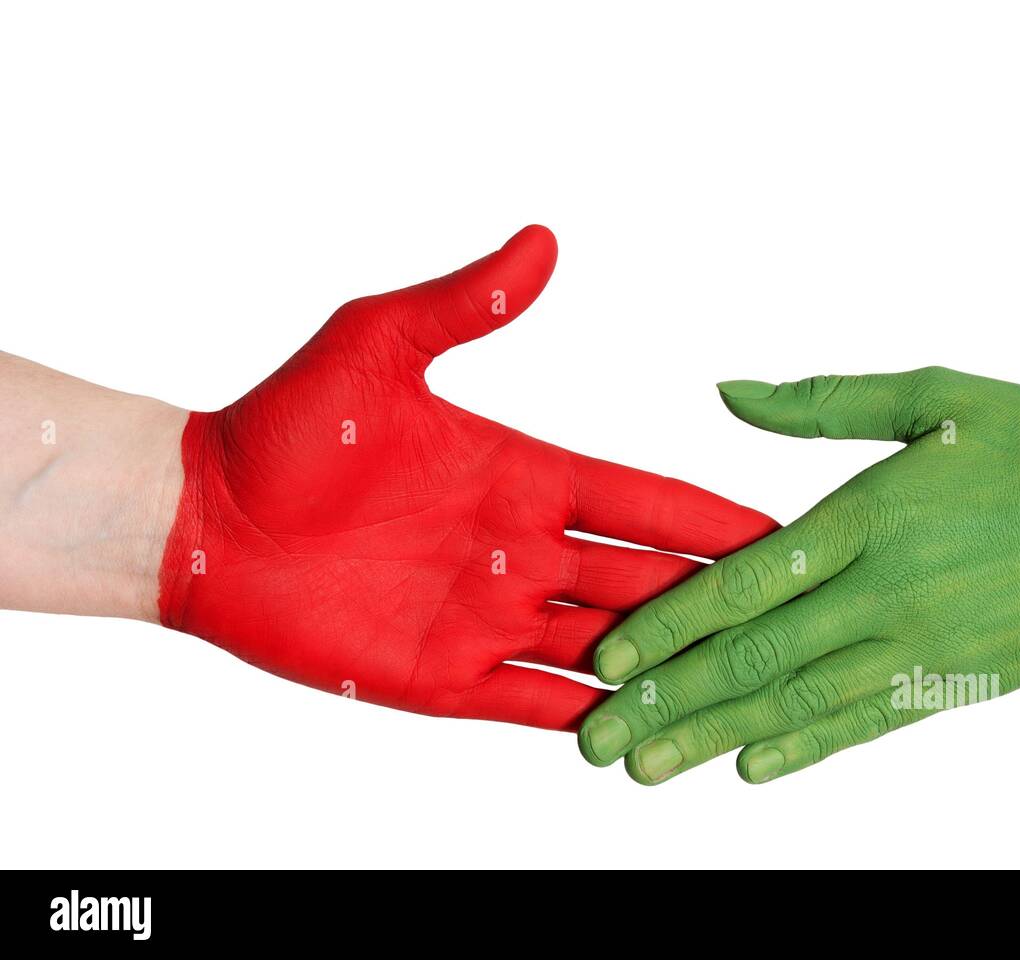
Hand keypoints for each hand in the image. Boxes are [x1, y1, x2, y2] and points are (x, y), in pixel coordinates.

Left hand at [158, 226, 774, 730]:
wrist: (206, 518)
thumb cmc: (287, 426)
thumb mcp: (377, 342)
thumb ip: (464, 302)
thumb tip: (542, 240)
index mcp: (523, 474)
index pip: (640, 499)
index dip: (707, 516)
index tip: (779, 526)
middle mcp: (520, 550)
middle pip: (641, 579)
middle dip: (712, 598)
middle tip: (791, 614)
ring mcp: (487, 617)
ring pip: (604, 650)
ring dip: (667, 667)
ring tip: (741, 685)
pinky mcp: (443, 678)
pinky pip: (534, 706)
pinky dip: (589, 722)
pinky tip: (644, 733)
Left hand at [578, 368, 1019, 781]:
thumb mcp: (934, 395)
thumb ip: (821, 401)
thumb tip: (728, 389)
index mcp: (870, 518)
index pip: (744, 584)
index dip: (668, 624)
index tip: (607, 657)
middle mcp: (887, 594)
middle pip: (753, 659)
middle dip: (666, 701)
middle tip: (597, 738)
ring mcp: (923, 646)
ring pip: (798, 704)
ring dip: (714, 740)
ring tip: (649, 769)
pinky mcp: (957, 681)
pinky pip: (868, 725)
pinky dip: (807, 750)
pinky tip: (753, 770)